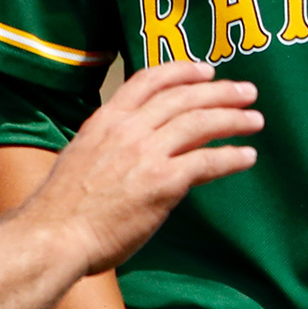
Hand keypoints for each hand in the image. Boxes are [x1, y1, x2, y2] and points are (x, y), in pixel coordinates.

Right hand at [20, 62, 261, 274]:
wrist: (51, 238)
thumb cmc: (60, 209)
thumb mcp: (82, 157)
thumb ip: (111, 145)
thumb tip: (140, 145)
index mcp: (105, 121)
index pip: (148, 80)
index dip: (182, 71)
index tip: (207, 70)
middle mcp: (128, 130)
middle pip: (184, 98)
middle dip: (220, 91)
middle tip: (247, 91)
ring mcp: (146, 155)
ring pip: (201, 123)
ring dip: (234, 119)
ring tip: (256, 119)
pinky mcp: (163, 183)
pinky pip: (207, 161)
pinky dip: (232, 156)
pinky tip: (248, 156)